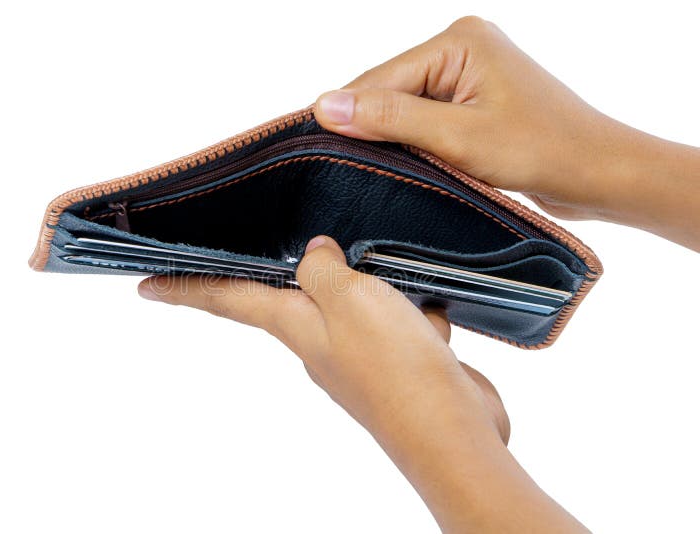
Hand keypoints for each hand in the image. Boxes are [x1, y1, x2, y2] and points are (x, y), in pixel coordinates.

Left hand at [138, 235, 508, 445]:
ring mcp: (361, 355)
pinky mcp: (400, 361)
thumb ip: (324, 270)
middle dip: (282, 275)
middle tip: (262, 246)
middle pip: (288, 299)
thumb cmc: (395, 369)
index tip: (147, 285)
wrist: (453, 433)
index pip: (228, 299)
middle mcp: (322, 342)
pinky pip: (399, 320)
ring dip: (367, 287)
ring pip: (354, 304)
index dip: (186, 289)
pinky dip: (412, 310)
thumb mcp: (350, 300)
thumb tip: (313, 254)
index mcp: (297, 326)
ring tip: (380, 265)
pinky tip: (430, 308)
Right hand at [314, 16, 699, 250]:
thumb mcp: (458, 137)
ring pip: (404, 108)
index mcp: (459, 40)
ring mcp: (468, 73)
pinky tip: (412, 166)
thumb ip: (390, 117)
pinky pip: (425, 118)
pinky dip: (415, 144)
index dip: (349, 115)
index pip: (380, 77)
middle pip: (389, 90)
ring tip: (389, 172)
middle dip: (375, 129)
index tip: (318, 150)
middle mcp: (461, 47)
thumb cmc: (543, 150)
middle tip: (354, 172)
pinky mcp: (473, 100)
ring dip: (396, 140)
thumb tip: (326, 104)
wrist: (598, 173)